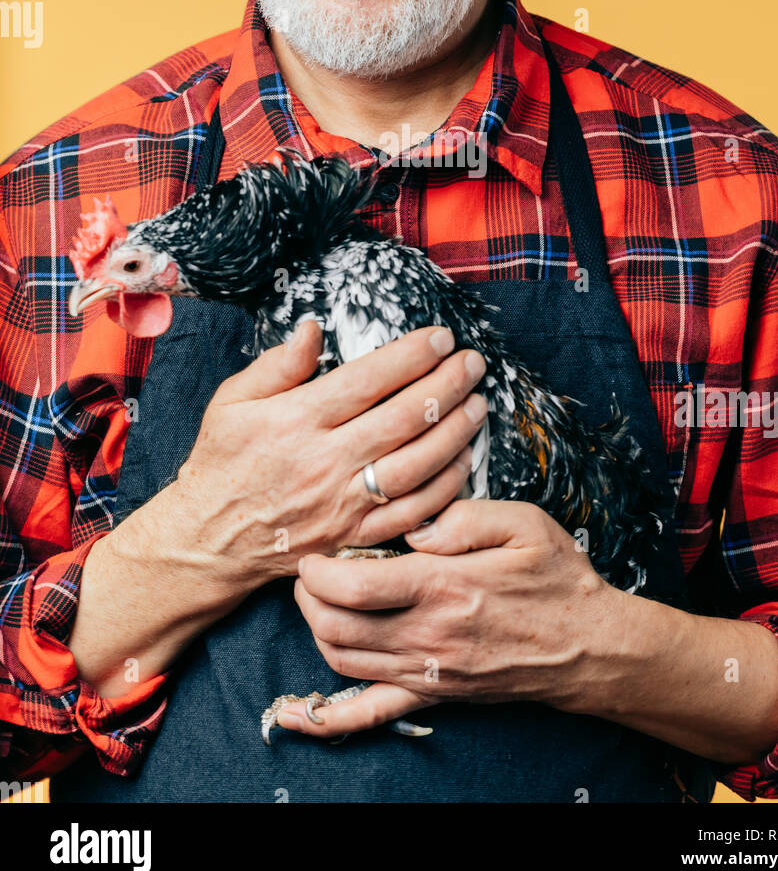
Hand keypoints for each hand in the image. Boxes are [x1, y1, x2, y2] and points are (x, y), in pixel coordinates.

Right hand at [172, 321, 488, 588]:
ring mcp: (343, 504)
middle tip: (474, 362)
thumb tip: (313, 330)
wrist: (206, 540)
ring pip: (417, 465)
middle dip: (447, 385)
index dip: (411, 356)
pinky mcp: (353, 537)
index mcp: (297, 420)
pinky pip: (412, 513)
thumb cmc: (222, 463)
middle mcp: (325, 461)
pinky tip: (463, 460)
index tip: (441, 337)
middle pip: (403, 418)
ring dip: (455, 433)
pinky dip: (445, 486)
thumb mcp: (232, 402)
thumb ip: (277, 365)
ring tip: (478, 404)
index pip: (368, 380)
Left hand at [277, 498, 623, 738]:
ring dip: (315, 632)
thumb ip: (465, 516)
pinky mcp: (433, 695)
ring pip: (342, 662)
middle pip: (336, 626)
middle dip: (307, 597)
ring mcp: (428, 672)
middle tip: (308, 571)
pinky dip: (323, 719)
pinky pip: (368, 715)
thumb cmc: (558, 579)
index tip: (313, 551)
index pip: (356, 585)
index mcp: (447, 587)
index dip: (319, 568)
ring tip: (316, 602)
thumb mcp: (525, 524)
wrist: (590, 647)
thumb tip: (416, 528)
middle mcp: (430, 635)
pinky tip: (289, 716)